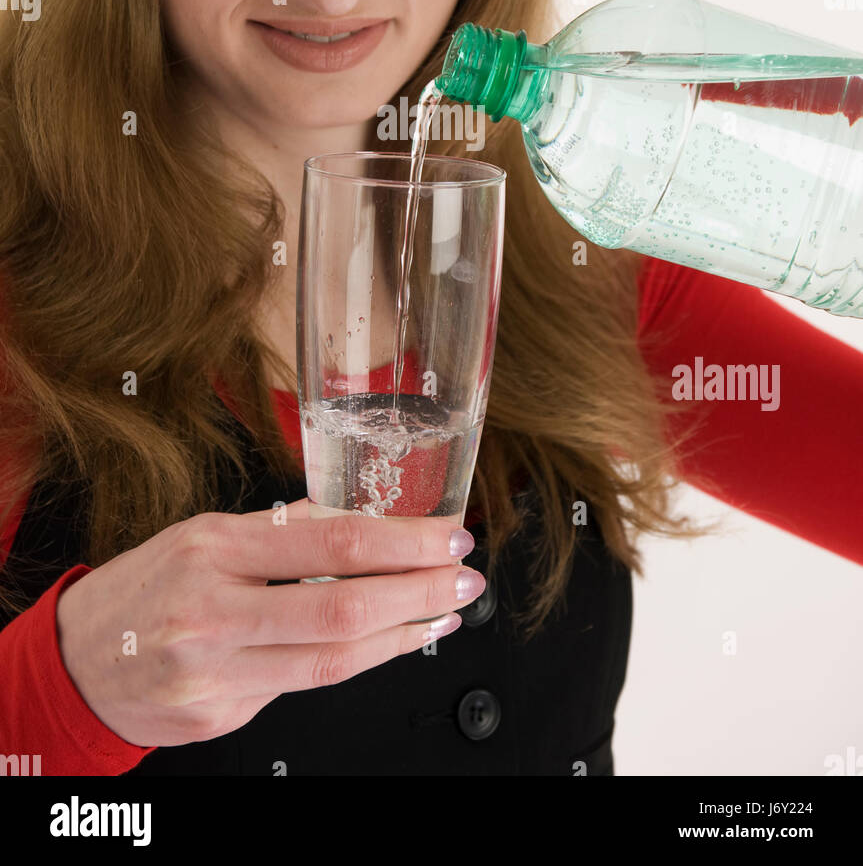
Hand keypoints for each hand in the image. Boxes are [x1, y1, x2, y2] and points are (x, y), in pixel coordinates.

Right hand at [55, 500, 481, 747]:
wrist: (77, 661)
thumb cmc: (144, 587)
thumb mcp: (200, 535)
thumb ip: (275, 532)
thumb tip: (356, 520)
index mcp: (213, 549)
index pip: (330, 542)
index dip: (402, 542)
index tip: (445, 535)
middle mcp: (214, 612)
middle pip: (342, 608)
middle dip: (419, 592)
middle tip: (463, 578)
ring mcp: (216, 673)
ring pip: (333, 660)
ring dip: (402, 636)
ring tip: (441, 614)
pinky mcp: (222, 716)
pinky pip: (305, 687)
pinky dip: (358, 663)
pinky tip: (389, 644)